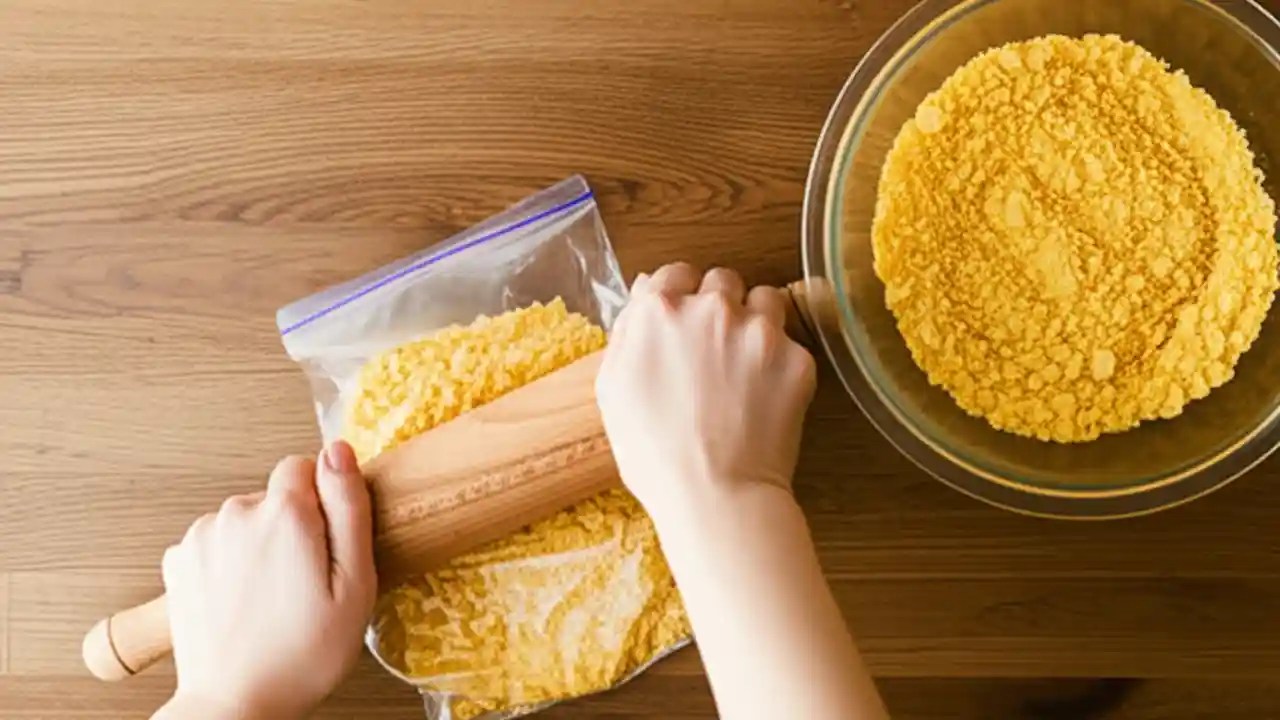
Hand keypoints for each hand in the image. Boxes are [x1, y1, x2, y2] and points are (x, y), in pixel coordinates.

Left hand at [154, 441, 376, 719]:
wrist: (235, 705)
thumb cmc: (303, 655)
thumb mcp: (355, 583)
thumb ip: (349, 507)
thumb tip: (339, 450)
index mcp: (285, 512)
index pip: (307, 464)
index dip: (325, 503)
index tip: (328, 545)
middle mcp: (236, 513)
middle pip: (276, 495)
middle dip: (293, 526)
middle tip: (306, 581)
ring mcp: (202, 536)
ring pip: (246, 518)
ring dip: (260, 544)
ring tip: (273, 596)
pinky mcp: (179, 562)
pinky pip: (216, 542)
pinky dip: (230, 562)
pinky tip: (243, 600)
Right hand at [595, 263, 816, 520]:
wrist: (715, 495)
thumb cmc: (654, 454)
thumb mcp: (613, 390)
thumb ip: (628, 333)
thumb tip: (642, 298)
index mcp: (661, 310)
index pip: (674, 273)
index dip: (678, 297)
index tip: (682, 319)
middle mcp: (712, 308)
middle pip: (721, 280)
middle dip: (718, 306)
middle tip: (713, 347)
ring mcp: (759, 331)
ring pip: (765, 299)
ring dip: (756, 320)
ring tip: (746, 362)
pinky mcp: (797, 359)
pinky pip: (792, 344)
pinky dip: (781, 364)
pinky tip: (765, 395)